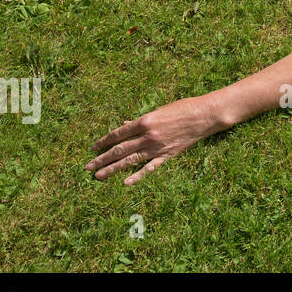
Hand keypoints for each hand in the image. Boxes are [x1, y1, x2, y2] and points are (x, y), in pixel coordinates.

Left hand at [87, 95, 219, 184]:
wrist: (204, 115)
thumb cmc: (183, 108)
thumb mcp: (160, 110)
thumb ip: (141, 121)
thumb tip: (124, 126)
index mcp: (145, 121)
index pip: (118, 133)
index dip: (104, 141)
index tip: (93, 148)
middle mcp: (148, 135)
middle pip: (120, 149)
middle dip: (102, 158)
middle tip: (87, 167)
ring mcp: (157, 147)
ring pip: (130, 160)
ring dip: (112, 169)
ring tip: (97, 176)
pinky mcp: (167, 155)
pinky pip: (150, 168)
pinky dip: (138, 176)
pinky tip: (126, 183)